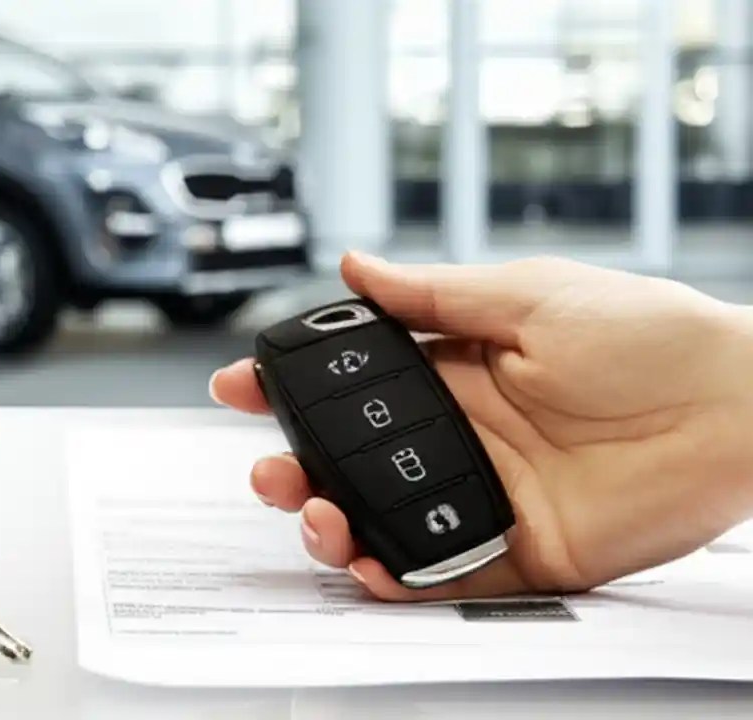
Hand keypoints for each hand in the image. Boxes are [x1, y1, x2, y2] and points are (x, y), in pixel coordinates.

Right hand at [212, 251, 752, 600]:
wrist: (738, 408)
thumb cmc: (651, 336)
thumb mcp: (529, 295)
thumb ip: (434, 295)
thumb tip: (357, 265)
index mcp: (457, 371)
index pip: (353, 384)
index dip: (292, 386)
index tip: (241, 385)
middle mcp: (462, 435)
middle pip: (354, 461)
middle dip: (295, 465)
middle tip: (269, 469)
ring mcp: (488, 496)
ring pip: (385, 521)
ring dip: (334, 524)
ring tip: (316, 515)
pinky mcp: (523, 551)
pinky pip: (447, 576)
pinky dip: (400, 582)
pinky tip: (369, 568)